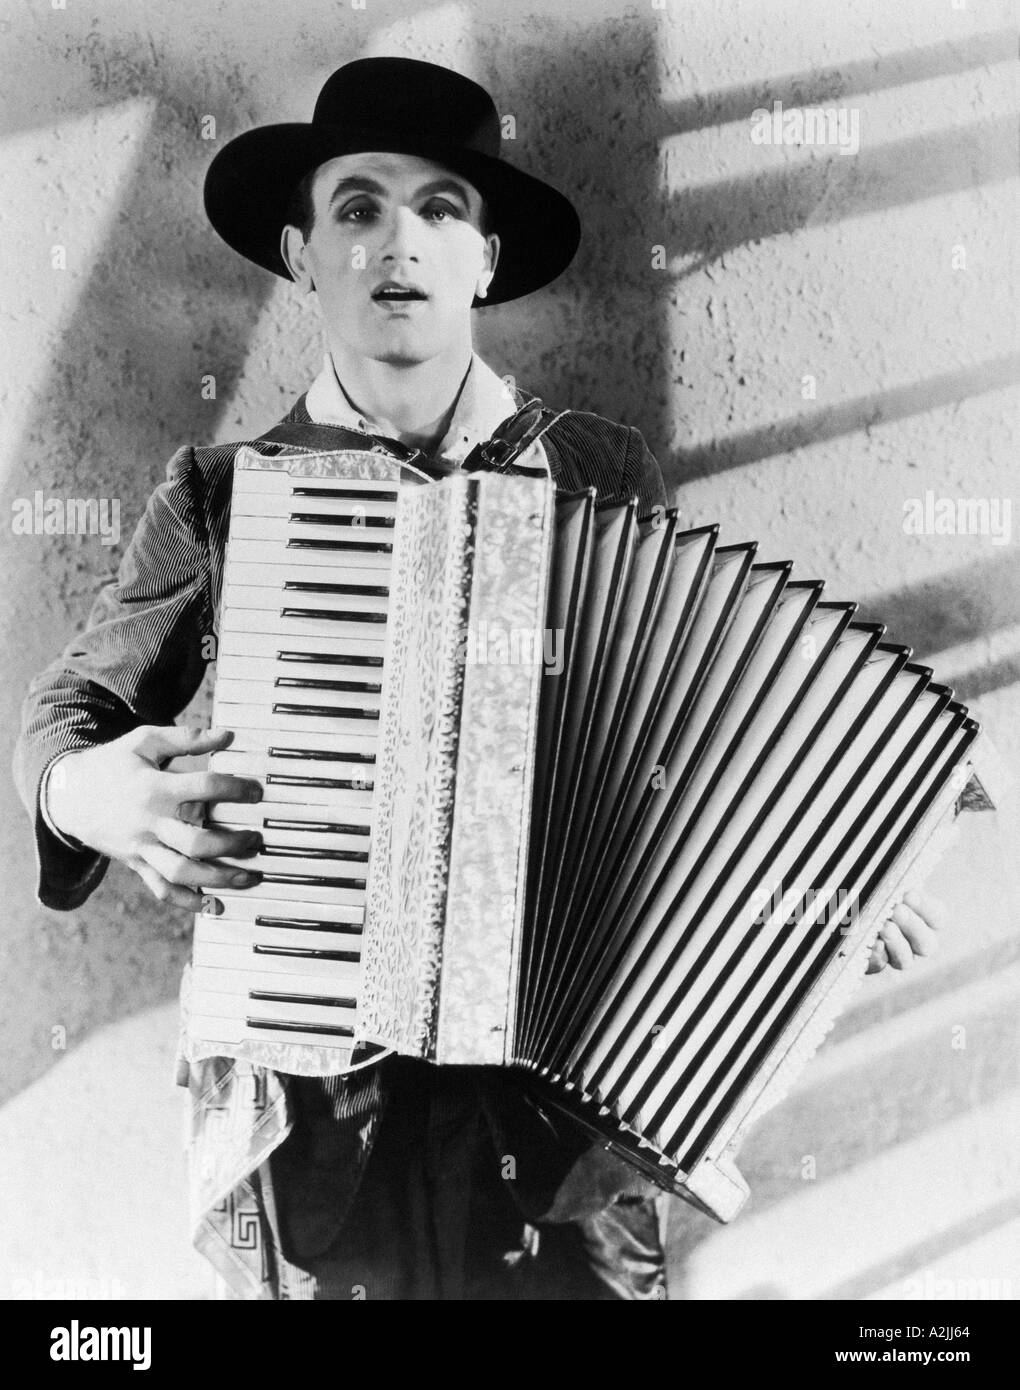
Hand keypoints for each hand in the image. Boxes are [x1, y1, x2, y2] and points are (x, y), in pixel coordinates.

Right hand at [46, 725, 262, 910]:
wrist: (68, 795)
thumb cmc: (113, 764)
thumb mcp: (145, 742)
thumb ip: (186, 737)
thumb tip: (227, 734)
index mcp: (155, 788)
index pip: (204, 788)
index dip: (235, 789)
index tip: (257, 792)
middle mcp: (149, 822)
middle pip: (195, 842)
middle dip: (232, 844)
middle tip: (256, 840)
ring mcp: (142, 847)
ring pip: (181, 872)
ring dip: (218, 879)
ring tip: (248, 876)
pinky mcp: (136, 864)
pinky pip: (161, 889)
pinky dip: (187, 901)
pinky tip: (214, 904)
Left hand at [866, 889, 944, 973]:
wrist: (847, 904)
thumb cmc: (871, 889)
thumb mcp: (884, 883)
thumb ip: (895, 885)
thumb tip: (902, 888)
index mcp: (923, 918)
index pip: (938, 918)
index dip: (927, 909)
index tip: (909, 895)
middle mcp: (915, 942)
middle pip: (927, 944)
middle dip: (913, 926)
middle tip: (898, 911)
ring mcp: (896, 956)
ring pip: (906, 960)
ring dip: (897, 943)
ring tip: (885, 927)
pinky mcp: (874, 962)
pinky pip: (879, 964)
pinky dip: (877, 954)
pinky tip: (873, 943)